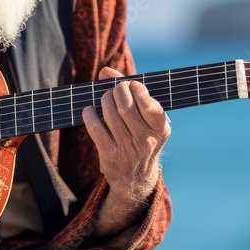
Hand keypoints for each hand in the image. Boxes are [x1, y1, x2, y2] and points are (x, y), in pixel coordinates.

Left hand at [81, 66, 170, 202]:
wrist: (135, 177)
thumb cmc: (141, 138)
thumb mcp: (146, 120)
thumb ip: (130, 93)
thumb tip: (105, 71)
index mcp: (160, 129)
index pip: (150, 107)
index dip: (139, 91)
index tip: (132, 84)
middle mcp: (146, 141)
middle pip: (126, 108)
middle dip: (118, 92)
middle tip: (115, 90)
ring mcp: (128, 150)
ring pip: (110, 116)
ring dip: (104, 100)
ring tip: (105, 98)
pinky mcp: (110, 156)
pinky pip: (96, 130)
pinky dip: (89, 115)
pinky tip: (89, 111)